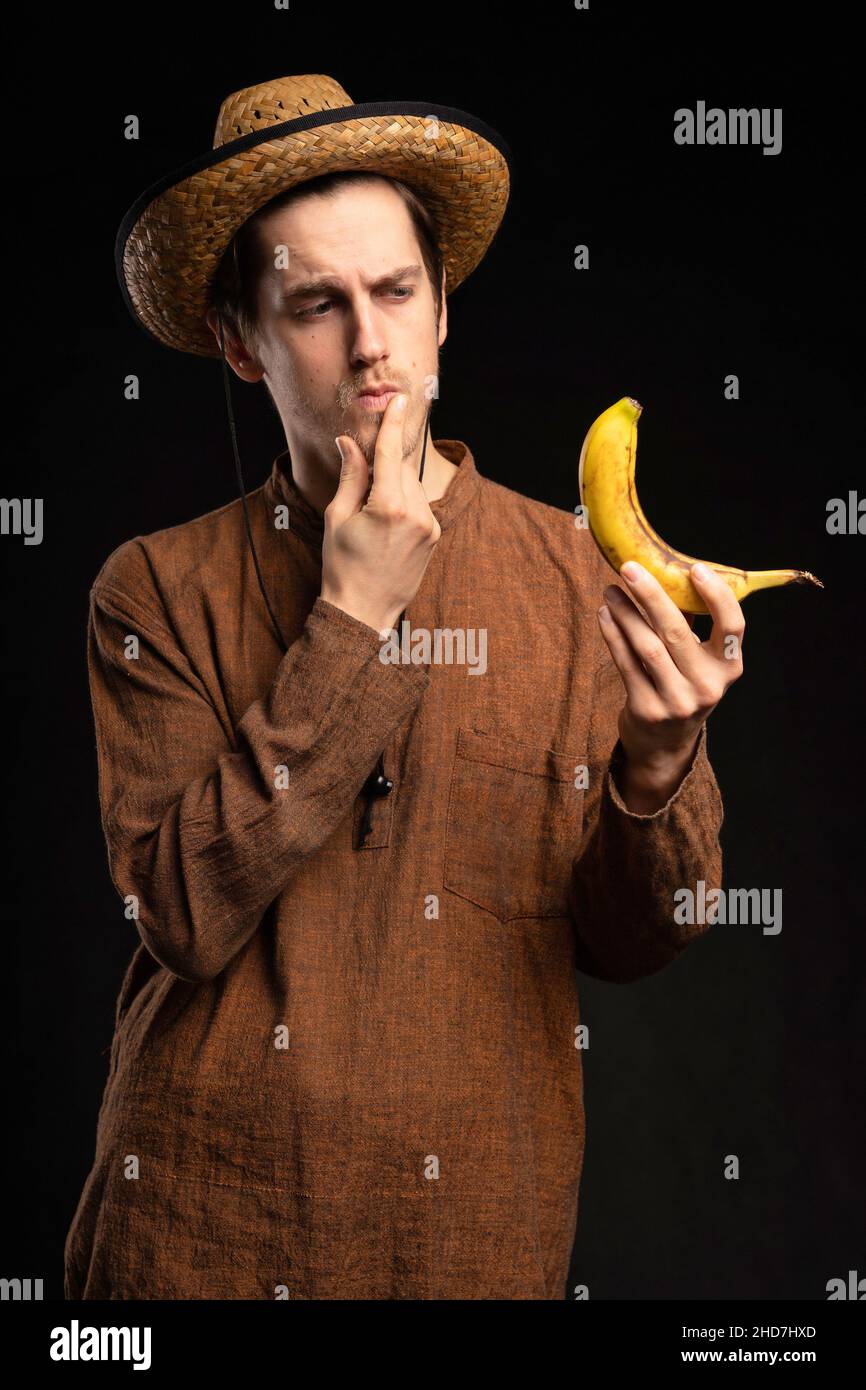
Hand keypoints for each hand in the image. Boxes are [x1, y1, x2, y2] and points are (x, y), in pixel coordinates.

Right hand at [320, 392, 441, 633]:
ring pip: (411, 486)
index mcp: (389, 507)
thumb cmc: (343, 567)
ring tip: (371, 518)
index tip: (397, 400)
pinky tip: (385, 527)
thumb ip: (351, 476)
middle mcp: (416, 514)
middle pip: (401, 469)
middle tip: (362, 489)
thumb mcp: (338, 517)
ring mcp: (430, 526)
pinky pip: (419, 505)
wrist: (364, 612)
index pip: (390, 453)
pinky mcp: (435, 536)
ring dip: (393, 487)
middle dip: (383, 466)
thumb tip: (348, 442)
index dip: (392, 423)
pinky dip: (403, 504)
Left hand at [597, 560, 744, 811]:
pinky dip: (613, 635)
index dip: (717, 596)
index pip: (732, 627)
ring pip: (646, 646)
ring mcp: (677, 701)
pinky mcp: (647, 710)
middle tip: (630, 568)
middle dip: (650, 595)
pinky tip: (604, 615)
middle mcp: (707, 686)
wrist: (665, 744)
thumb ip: (692, 624)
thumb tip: (670, 571)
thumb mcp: (699, 662)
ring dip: (625, 614)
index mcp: (728, 668)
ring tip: (610, 590)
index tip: (696, 568)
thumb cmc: (683, 685)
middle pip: (677, 631)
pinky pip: (626, 663)